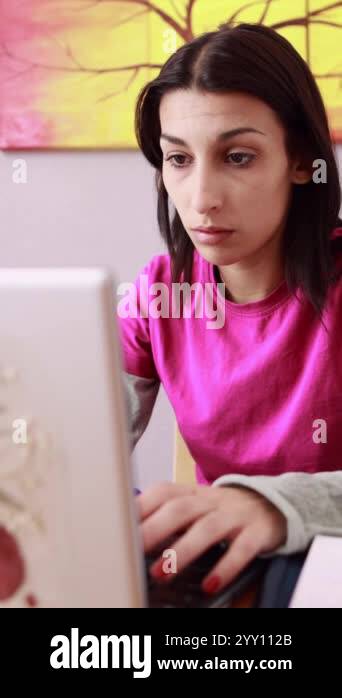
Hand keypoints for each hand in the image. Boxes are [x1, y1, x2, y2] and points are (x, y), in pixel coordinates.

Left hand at [137, 482, 286, 594]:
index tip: (119, 524)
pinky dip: (226, 567)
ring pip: (208, 528)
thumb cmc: (222, 511)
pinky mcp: (257, 532)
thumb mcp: (195, 507)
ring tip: (162, 574)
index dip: (141, 506)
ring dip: (183, 551)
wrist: (273, 504)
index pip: (163, 492)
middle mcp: (212, 500)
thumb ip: (166, 518)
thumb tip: (130, 537)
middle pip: (181, 508)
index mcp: (192, 492)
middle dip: (155, 529)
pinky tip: (210, 585)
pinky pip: (243, 548)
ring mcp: (235, 515)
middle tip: (132, 551)